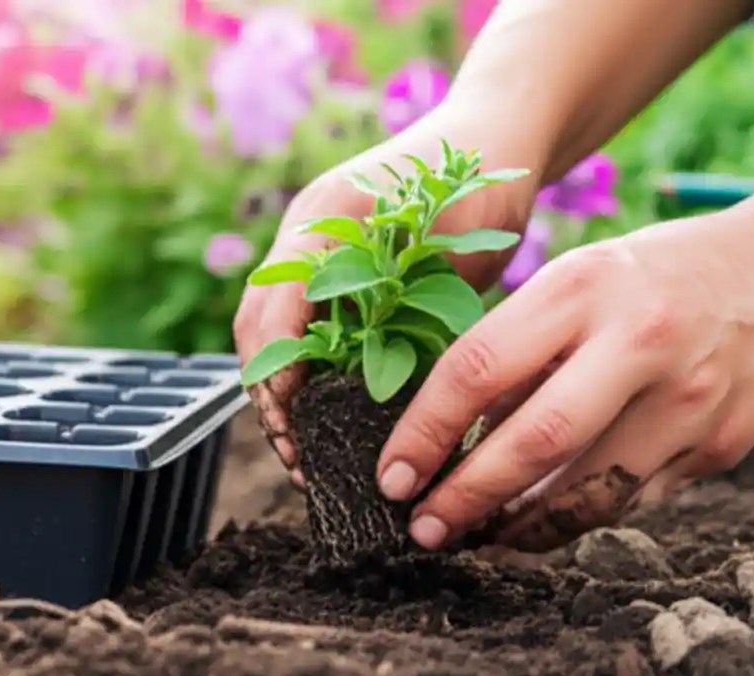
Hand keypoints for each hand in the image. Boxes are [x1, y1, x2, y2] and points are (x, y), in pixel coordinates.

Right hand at [234, 109, 541, 485]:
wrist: (494, 142)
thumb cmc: (476, 180)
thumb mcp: (443, 236)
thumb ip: (400, 294)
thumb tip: (362, 371)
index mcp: (318, 222)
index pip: (272, 309)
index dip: (275, 371)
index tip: (289, 423)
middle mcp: (304, 239)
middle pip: (259, 328)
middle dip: (269, 394)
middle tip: (295, 455)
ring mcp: (314, 256)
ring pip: (274, 335)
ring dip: (282, 392)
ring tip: (303, 450)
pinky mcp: (337, 276)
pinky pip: (305, 331)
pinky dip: (307, 376)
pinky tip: (327, 415)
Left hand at [377, 206, 753, 550]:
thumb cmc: (647, 278)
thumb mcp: (573, 281)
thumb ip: (515, 347)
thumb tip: (441, 431)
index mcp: (583, 287)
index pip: (478, 368)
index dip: (424, 433)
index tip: (392, 476)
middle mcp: (639, 342)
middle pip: (536, 442)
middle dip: (467, 497)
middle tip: (423, 528)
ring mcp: (688, 399)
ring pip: (588, 492)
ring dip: (519, 526)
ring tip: (473, 537)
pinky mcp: (721, 445)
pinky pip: (632, 501)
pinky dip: (576, 520)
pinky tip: (536, 525)